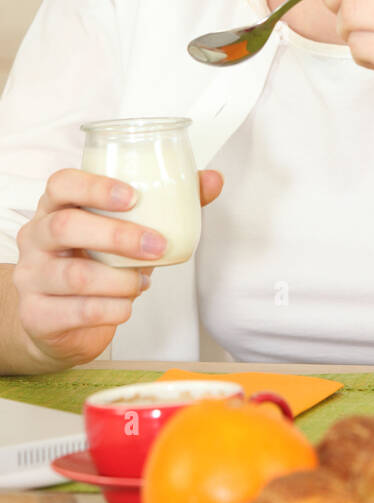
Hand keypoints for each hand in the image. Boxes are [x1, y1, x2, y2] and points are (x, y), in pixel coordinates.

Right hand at [12, 169, 223, 368]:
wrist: (61, 322)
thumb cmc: (97, 263)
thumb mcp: (127, 230)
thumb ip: (168, 204)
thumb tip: (214, 179)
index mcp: (56, 207)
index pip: (61, 184)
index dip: (94, 186)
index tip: (133, 196)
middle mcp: (36, 237)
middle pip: (65, 226)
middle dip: (117, 236)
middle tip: (157, 246)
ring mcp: (32, 277)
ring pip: (74, 275)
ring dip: (121, 280)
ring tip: (143, 283)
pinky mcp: (37, 315)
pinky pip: (77, 311)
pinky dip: (112, 309)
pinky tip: (125, 306)